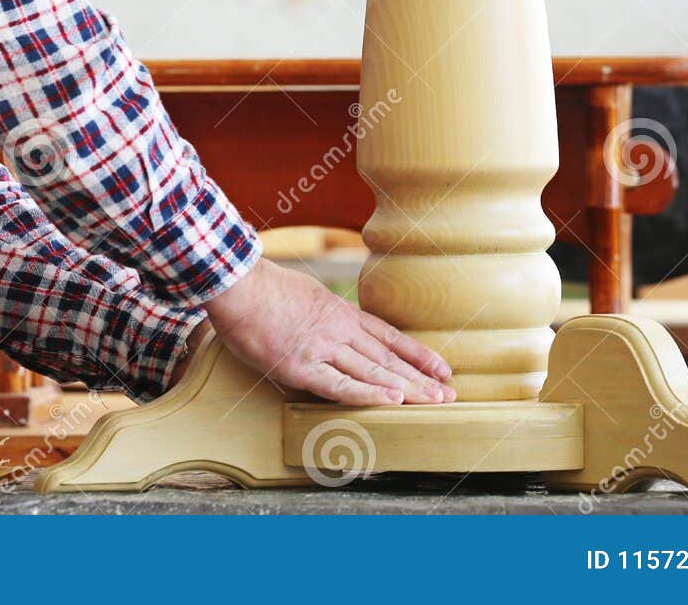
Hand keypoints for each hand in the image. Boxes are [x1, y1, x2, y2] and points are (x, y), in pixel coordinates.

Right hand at [200, 258, 455, 404]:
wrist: (237, 285)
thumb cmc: (261, 286)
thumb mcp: (304, 291)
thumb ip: (321, 310)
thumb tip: (327, 320)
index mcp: (339, 311)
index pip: (388, 336)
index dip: (417, 353)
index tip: (442, 368)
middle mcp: (339, 330)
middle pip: (388, 357)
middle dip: (421, 377)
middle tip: (450, 394)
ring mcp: (322, 348)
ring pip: (373, 371)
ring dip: (406, 388)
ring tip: (435, 402)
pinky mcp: (301, 367)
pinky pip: (340, 385)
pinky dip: (368, 394)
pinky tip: (392, 402)